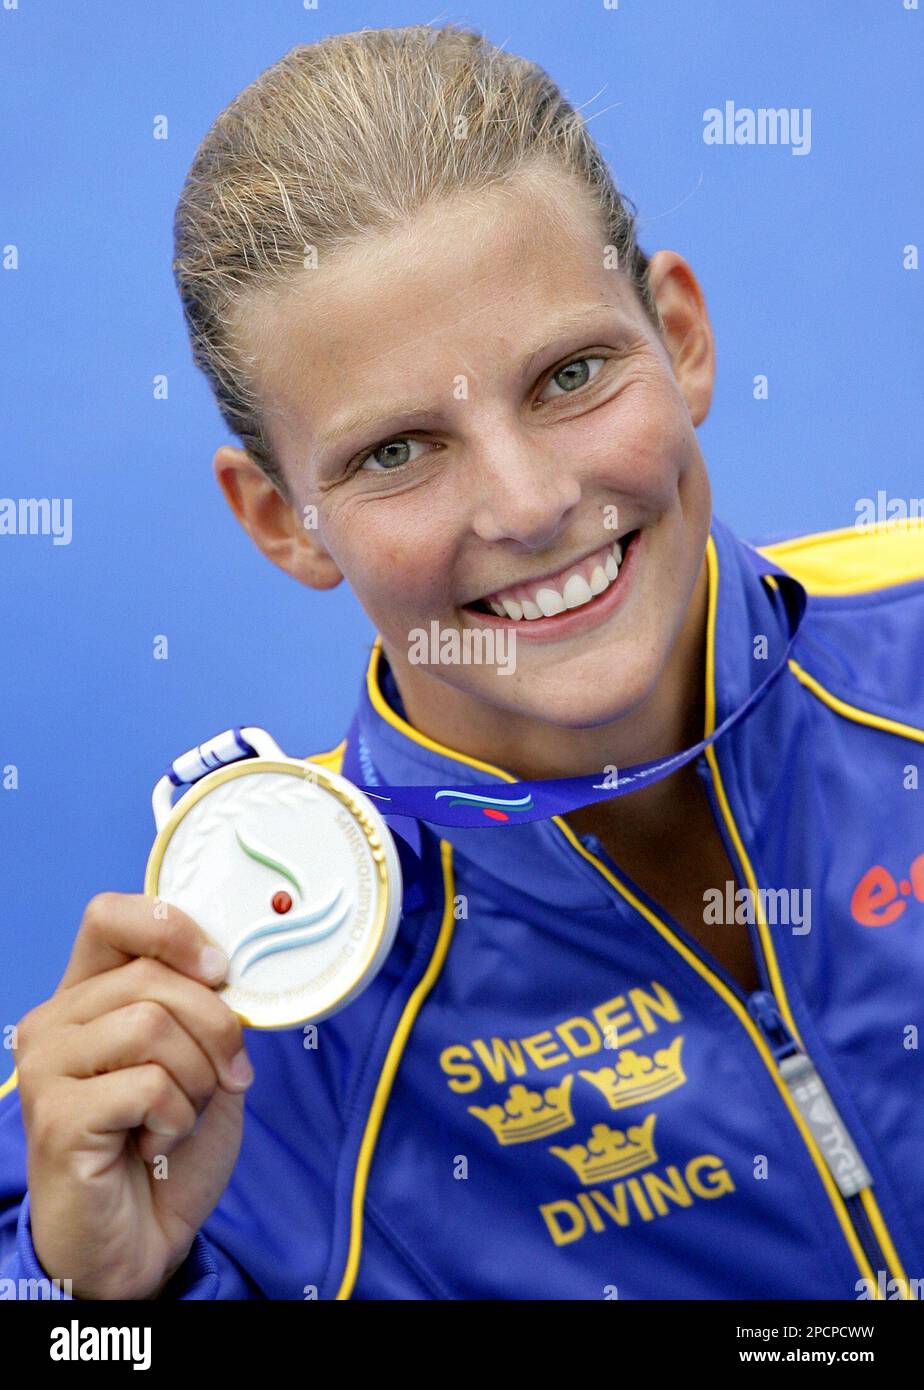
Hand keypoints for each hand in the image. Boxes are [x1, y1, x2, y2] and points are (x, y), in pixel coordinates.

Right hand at [14, 892, 253, 1298]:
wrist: (142, 1241)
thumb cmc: (169, 1148)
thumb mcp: (201, 1061)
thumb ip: (203, 1008)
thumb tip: (227, 967)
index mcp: (87, 995)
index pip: (111, 915)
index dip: (172, 927)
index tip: (219, 969)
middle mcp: (54, 1021)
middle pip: (154, 976)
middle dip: (216, 1028)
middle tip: (227, 1076)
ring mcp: (47, 1067)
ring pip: (153, 1025)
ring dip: (196, 1078)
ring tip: (179, 1117)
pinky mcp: (57, 1115)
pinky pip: (148, 1084)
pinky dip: (177, 1118)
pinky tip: (155, 1145)